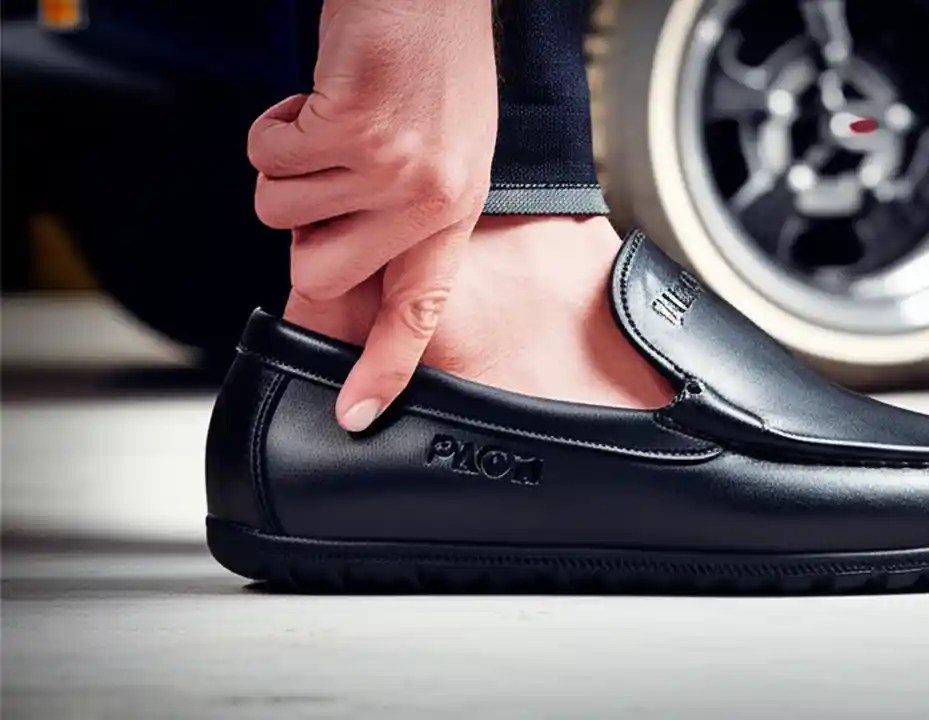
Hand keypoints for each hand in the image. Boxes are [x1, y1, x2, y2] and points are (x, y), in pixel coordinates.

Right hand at [247, 0, 496, 430]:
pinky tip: (319, 96)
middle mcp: (424, 200)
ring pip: (281, 208)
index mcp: (451, 212)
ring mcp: (387, 169)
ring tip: (334, 119)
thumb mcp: (441, 154)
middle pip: (317, 266)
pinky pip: (267, 156)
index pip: (417, 310)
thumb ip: (398, 215)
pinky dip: (274, 124)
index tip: (355, 416)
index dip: (382, 367)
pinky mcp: (347, 131)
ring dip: (290, 162)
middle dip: (303, 222)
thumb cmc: (434, 65)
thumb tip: (330, 265)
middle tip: (331, 168)